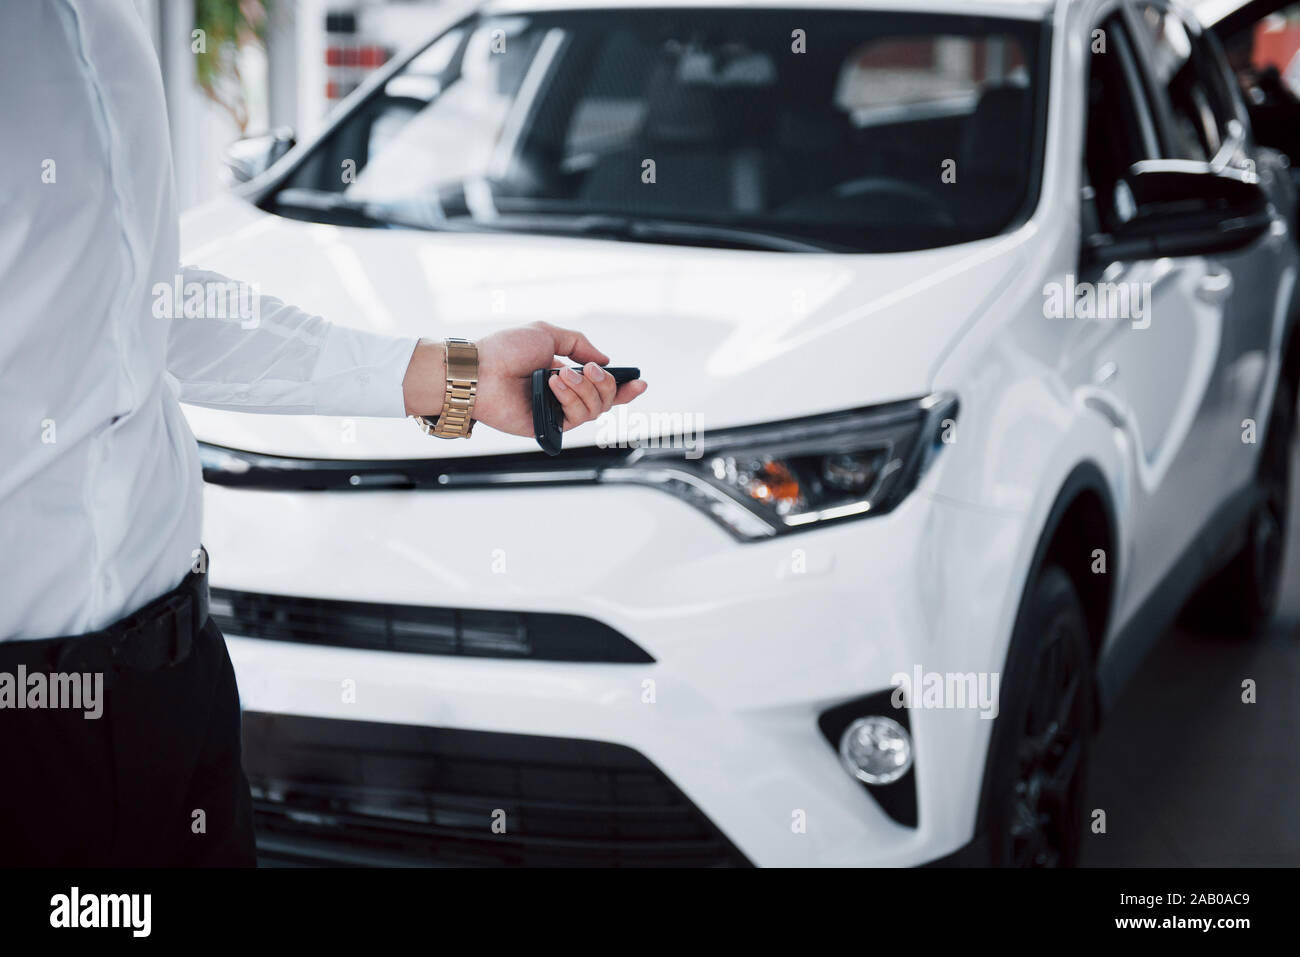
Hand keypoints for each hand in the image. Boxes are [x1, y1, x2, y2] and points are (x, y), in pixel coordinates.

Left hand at [403, 322, 646, 437]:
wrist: (480, 371)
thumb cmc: (505, 350)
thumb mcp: (548, 334)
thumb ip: (579, 344)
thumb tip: (605, 361)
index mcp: (565, 374)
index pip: (601, 385)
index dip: (624, 387)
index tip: (640, 382)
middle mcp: (563, 396)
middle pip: (605, 399)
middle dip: (606, 384)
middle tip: (589, 370)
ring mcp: (556, 413)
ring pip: (595, 410)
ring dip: (584, 390)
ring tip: (559, 377)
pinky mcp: (548, 428)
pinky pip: (576, 419)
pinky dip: (570, 400)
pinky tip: (553, 385)